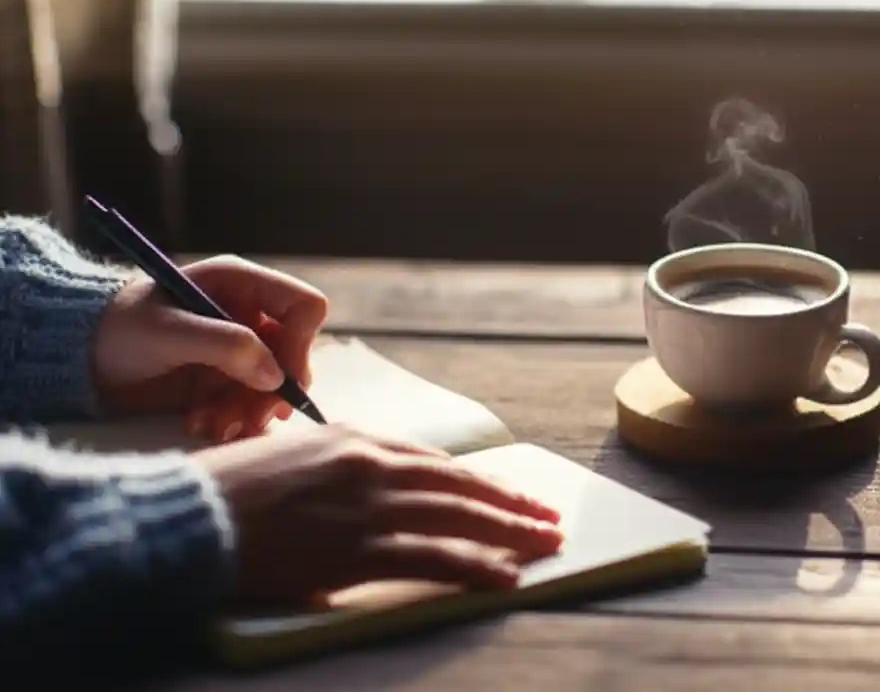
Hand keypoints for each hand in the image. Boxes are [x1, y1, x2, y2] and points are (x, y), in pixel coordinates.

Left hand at [92, 254, 327, 441]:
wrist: (76, 360)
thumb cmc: (117, 330)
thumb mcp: (168, 332)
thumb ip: (226, 346)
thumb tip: (277, 375)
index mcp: (241, 284)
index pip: (303, 307)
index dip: (301, 343)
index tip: (282, 379)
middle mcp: (247, 314)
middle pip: (293, 355)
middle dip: (272, 391)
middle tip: (251, 419)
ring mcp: (238, 349)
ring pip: (273, 386)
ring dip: (249, 411)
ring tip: (212, 428)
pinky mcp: (224, 380)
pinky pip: (249, 404)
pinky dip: (232, 419)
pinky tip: (201, 425)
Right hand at [194, 423, 563, 601]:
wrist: (191, 513)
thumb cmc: (228, 490)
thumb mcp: (293, 460)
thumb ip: (341, 472)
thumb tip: (374, 498)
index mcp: (355, 440)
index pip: (435, 462)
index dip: (478, 481)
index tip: (509, 494)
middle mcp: (371, 465)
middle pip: (460, 484)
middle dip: (511, 503)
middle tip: (549, 517)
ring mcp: (369, 506)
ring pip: (459, 516)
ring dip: (509, 532)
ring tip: (546, 543)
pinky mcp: (358, 549)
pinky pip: (433, 557)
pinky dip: (475, 567)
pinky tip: (505, 577)